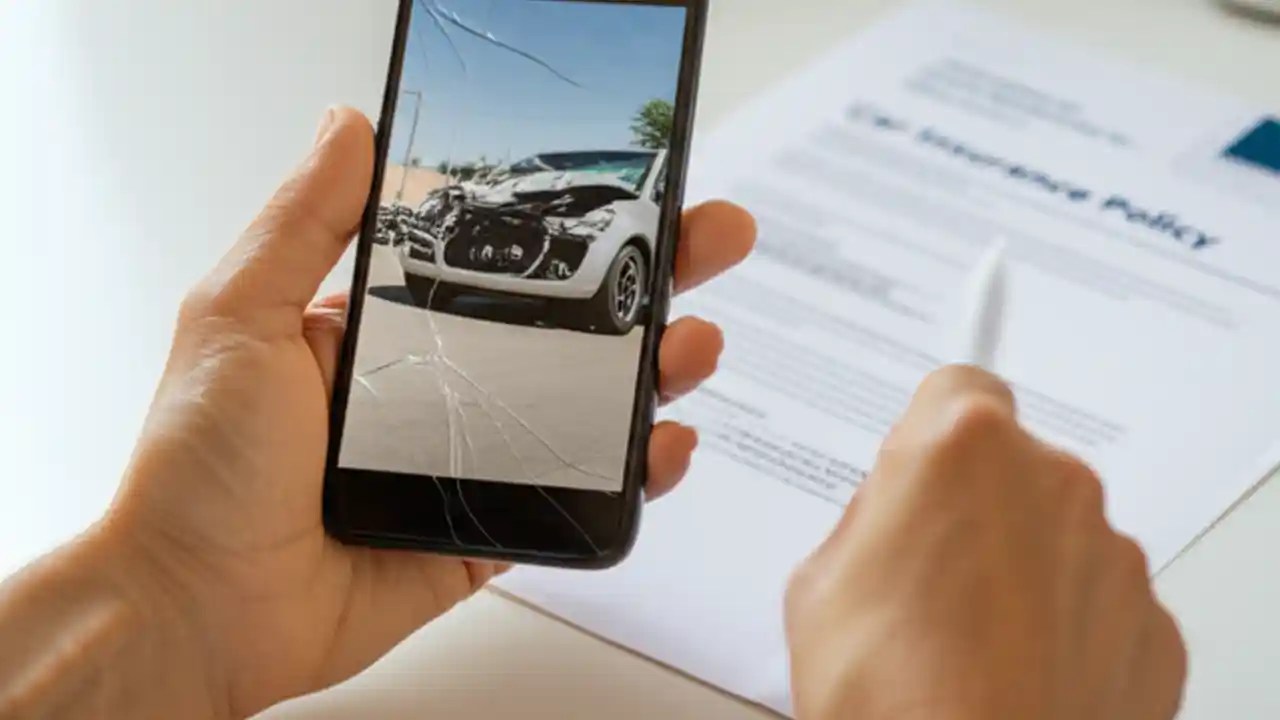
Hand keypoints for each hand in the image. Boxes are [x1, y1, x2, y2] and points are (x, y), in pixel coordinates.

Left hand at [95, 107, 755, 717]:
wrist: (197, 610)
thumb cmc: (198, 471)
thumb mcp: (239, 317)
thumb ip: (303, 223)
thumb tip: (348, 127)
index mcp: (385, 331)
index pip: (502, 262)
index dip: (571, 226)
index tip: (636, 195)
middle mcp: (436, 389)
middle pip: (566, 326)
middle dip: (647, 282)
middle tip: (709, 241)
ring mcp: (466, 460)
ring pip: (586, 410)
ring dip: (654, 372)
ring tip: (696, 342)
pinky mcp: (485, 531)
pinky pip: (575, 498)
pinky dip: (630, 474)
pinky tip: (664, 444)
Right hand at [784, 366, 1186, 719]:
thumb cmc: (886, 694)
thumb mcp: (816, 584)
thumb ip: (868, 523)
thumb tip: (892, 523)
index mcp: (963, 449)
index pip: (959, 387)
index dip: (932, 427)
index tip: (924, 453)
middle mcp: (1054, 485)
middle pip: (1010, 466)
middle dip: (972, 507)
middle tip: (921, 578)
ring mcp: (1112, 558)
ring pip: (1058, 536)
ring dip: (1020, 570)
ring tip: (964, 644)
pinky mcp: (1152, 628)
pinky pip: (1100, 603)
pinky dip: (1066, 629)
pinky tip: (1015, 675)